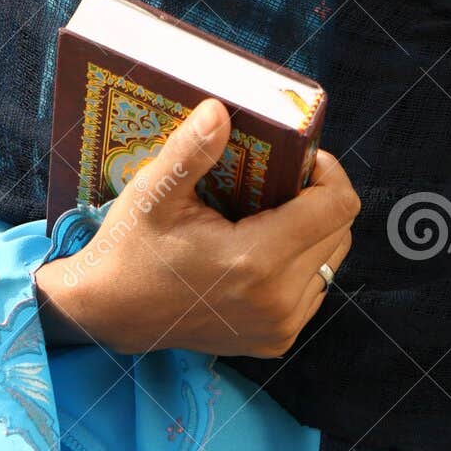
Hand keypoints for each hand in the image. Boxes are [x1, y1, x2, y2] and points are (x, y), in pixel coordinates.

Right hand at [34, 97, 358, 357]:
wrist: (110, 314)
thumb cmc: (132, 247)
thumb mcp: (154, 192)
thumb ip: (191, 151)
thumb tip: (219, 110)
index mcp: (256, 263)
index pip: (337, 208)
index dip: (329, 173)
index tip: (301, 158)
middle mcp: (278, 302)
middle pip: (340, 231)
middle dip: (320, 197)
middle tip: (282, 178)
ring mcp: (279, 327)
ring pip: (330, 259)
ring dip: (314, 229)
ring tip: (273, 211)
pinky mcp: (275, 340)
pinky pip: (313, 287)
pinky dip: (302, 260)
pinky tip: (266, 244)